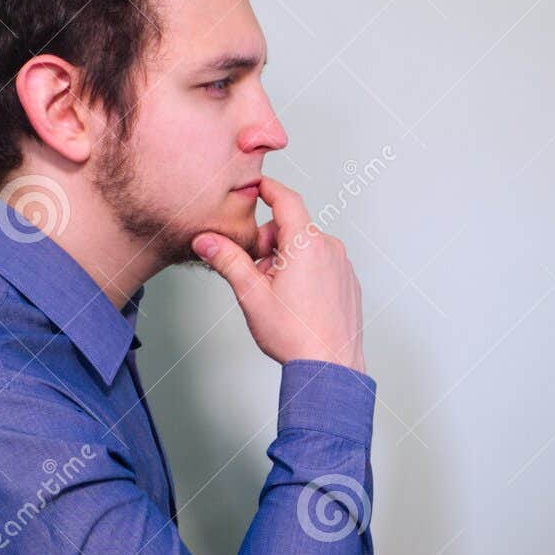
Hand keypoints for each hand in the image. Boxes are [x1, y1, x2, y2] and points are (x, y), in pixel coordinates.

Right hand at [192, 177, 365, 372]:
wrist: (330, 367)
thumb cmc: (295, 335)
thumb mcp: (252, 295)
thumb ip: (228, 260)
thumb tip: (205, 240)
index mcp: (306, 244)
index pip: (285, 198)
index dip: (267, 188)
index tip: (254, 186)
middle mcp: (330, 248)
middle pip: (292, 227)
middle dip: (269, 243)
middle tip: (257, 274)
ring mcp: (343, 265)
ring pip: (307, 247)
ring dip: (287, 260)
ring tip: (278, 294)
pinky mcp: (349, 281)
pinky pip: (323, 264)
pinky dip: (306, 272)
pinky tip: (298, 302)